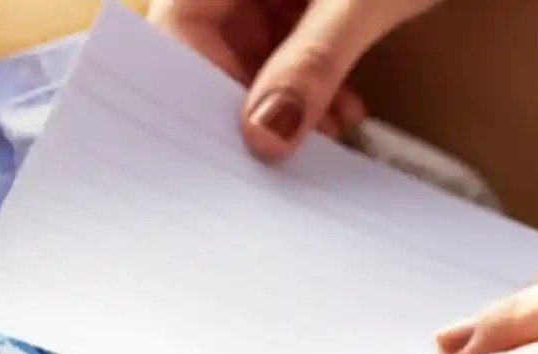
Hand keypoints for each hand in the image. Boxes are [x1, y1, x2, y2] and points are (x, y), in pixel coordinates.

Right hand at [149, 0, 437, 161]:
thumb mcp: (360, 2)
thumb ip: (312, 64)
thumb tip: (266, 138)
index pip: (177, 28)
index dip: (193, 89)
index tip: (232, 143)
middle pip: (210, 46)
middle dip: (250, 103)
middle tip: (280, 154)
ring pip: (251, 53)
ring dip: (288, 102)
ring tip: (329, 134)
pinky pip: (285, 47)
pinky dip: (311, 84)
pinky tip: (344, 109)